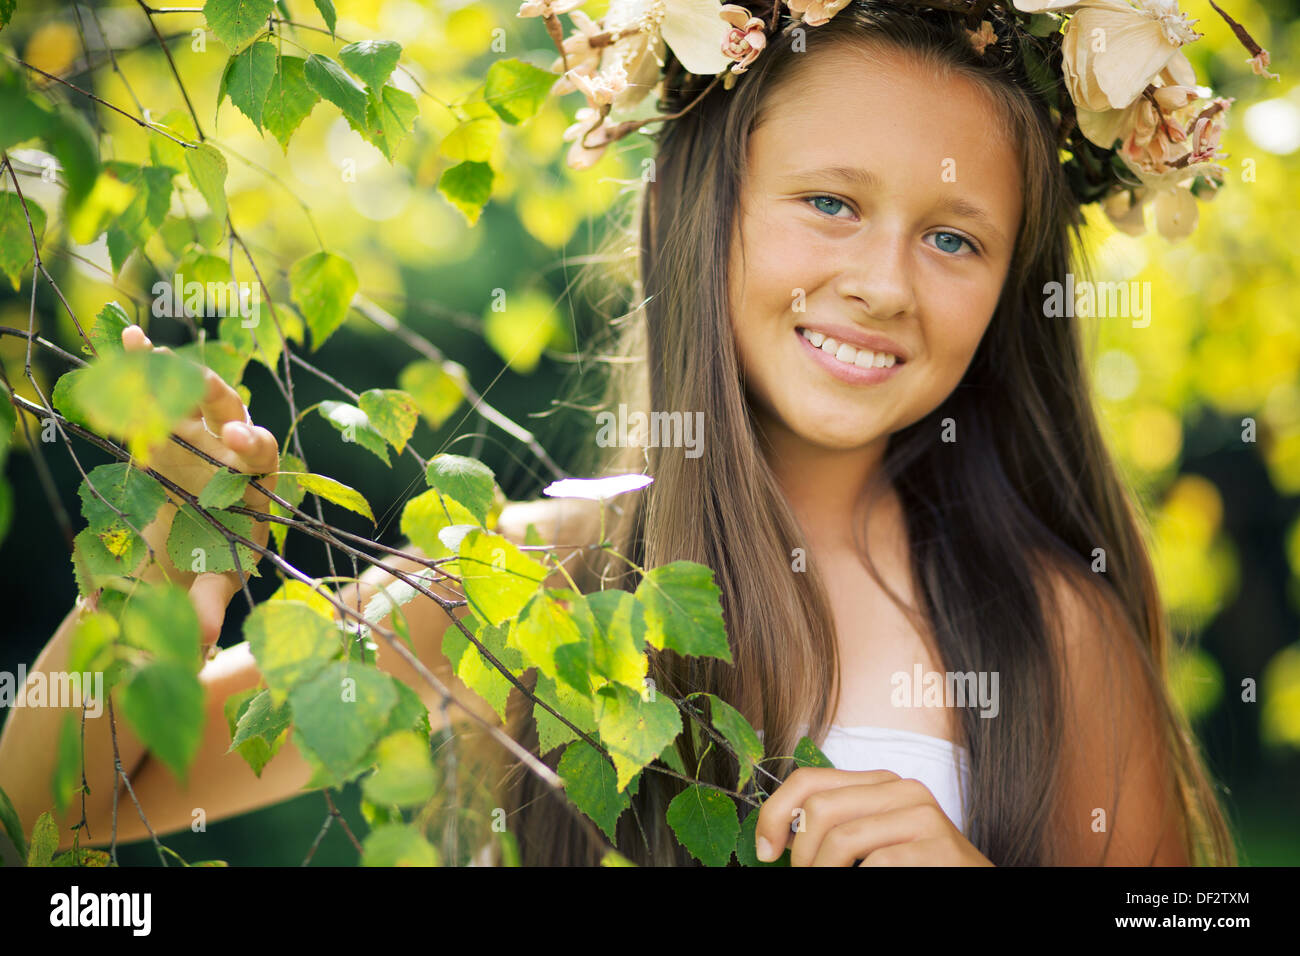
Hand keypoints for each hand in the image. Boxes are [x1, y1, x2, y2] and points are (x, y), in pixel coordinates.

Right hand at [120, 324, 278, 649]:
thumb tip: (202, 641)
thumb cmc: (209, 571)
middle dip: (218, 400)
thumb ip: (208, 607)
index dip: (253, 446)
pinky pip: (152, 396)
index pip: (262, 457)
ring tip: (147, 349)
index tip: (240, 440)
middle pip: (234, 414)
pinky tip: (126, 337)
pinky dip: (141, 367)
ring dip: (174, 372)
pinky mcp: (163, 431)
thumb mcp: (210, 588)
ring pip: (193, 397)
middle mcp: (230, 452)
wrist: (179, 558)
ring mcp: (197, 436)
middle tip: (198, 386)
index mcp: (252, 485)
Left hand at [753, 767, 994, 865]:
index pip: (809, 779)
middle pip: (820, 807)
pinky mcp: (939, 846)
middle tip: (803, 877)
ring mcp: (923, 815)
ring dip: (823, 873)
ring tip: (830, 887)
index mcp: (878, 781)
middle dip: (800, 853)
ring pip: (842, 839)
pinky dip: (858, 882)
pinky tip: (865, 885)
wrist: (971, 884)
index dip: (775, 813)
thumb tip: (775, 837)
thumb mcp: (870, 840)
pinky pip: (878, 864)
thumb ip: (834, 828)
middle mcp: (901, 788)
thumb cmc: (914, 867)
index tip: (765, 850)